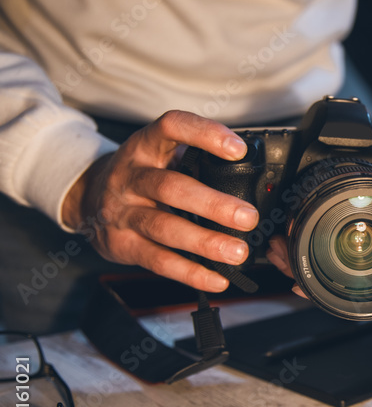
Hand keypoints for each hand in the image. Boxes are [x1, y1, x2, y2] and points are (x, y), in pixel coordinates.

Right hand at [62, 111, 258, 291]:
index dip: (204, 134)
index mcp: (145, 147)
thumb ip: (194, 161)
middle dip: (213, 204)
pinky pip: (158, 261)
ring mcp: (123, 212)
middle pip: (171, 187)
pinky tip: (217, 279)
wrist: (86, 200)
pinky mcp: (122, 245)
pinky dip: (190, 273)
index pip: (172, 127)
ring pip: (164, 227)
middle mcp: (130, 177)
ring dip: (205, 242)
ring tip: (237, 251)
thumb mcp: (158, 156)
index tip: (238, 149)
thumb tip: (252, 180)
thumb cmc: (140, 176)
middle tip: (248, 217)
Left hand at [264, 159, 371, 320]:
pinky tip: (308, 264)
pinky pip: (358, 293)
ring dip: (316, 281)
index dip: (327, 283)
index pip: (366, 296)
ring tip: (285, 257)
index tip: (300, 263)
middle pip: (350, 301)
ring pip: (350, 300)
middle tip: (282, 254)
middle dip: (311, 279)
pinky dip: (331, 281)